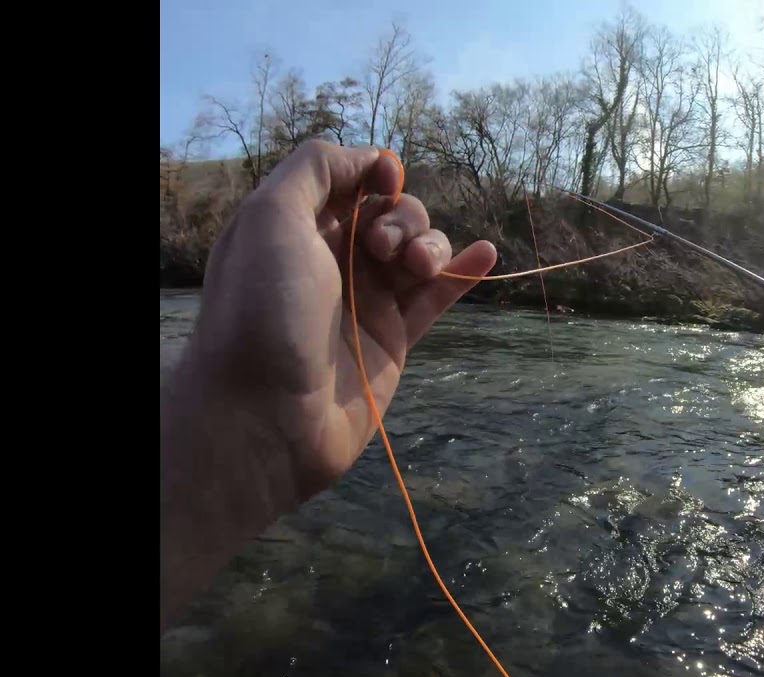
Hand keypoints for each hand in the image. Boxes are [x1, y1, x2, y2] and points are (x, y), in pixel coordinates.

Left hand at [161, 140, 494, 629]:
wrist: (267, 415)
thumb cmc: (263, 310)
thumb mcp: (270, 216)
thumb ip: (316, 168)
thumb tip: (371, 159)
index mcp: (294, 227)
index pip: (348, 181)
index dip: (374, 172)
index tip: (387, 180)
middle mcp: (330, 260)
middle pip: (390, 214)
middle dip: (402, 217)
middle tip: (381, 250)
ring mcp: (364, 301)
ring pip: (417, 252)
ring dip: (430, 245)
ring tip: (418, 268)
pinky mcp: (393, 340)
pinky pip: (436, 297)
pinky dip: (463, 272)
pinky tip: (484, 253)